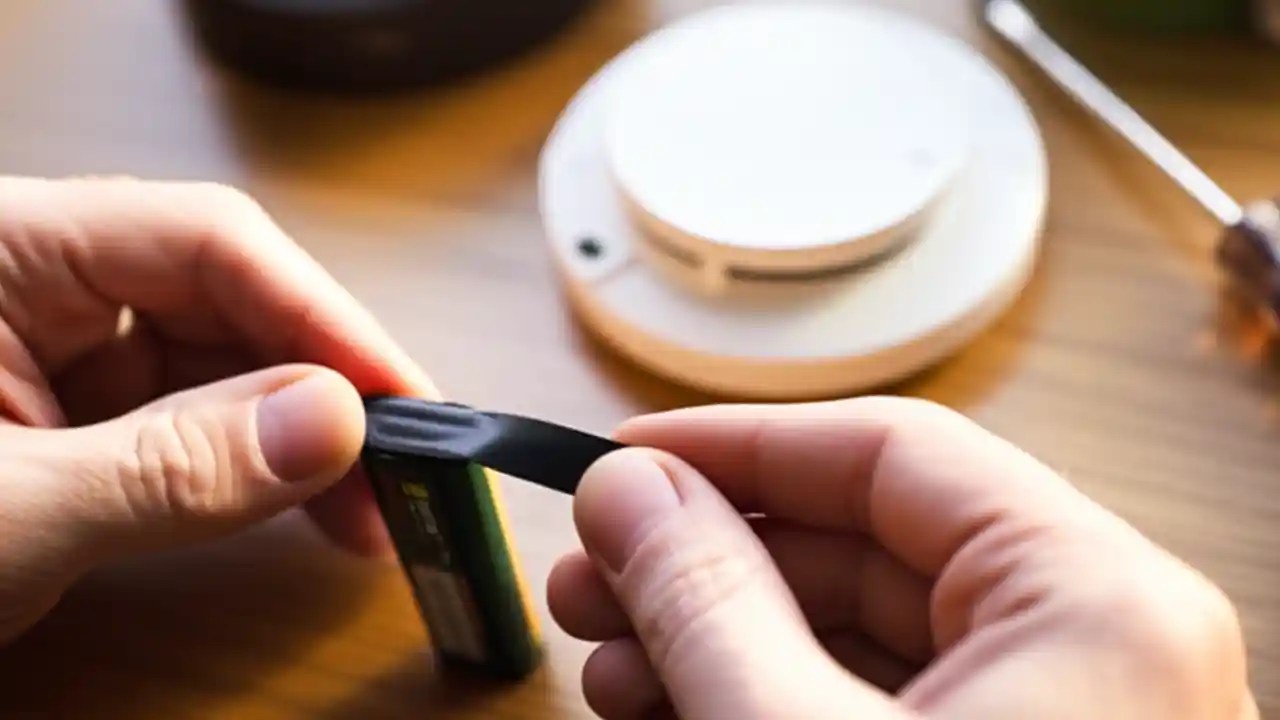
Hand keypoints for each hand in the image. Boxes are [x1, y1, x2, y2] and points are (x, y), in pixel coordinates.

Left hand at [0, 176, 434, 641]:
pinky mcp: (72, 419)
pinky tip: (309, 509)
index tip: (403, 399)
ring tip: (373, 513)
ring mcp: (57, 353)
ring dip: (306, 440)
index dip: (322, 317)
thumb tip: (330, 427)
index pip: (205, 245)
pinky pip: (195, 422)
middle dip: (326, 392)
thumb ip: (165, 469)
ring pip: (225, 366)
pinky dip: (258, 471)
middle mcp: (38, 285)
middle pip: (230, 303)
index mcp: (1, 250)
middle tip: (407, 473)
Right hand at [548, 398, 1257, 718]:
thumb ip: (710, 605)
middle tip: (596, 565)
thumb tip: (630, 493)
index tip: (628, 460)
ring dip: (721, 631)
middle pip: (867, 540)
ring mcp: (1060, 713)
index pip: (890, 452)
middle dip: (708, 553)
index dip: (737, 447)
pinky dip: (767, 692)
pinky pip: (875, 698)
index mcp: (1097, 603)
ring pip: (861, 628)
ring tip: (610, 653)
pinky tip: (673, 701)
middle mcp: (1098, 645)